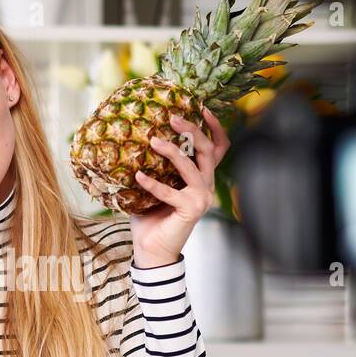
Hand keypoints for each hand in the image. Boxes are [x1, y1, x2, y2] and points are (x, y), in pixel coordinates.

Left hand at [129, 106, 229, 268]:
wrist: (152, 249)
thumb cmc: (151, 217)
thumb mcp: (154, 185)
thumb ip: (155, 164)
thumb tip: (137, 137)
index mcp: (201, 178)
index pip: (218, 148)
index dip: (214, 126)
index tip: (201, 107)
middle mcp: (206, 186)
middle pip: (208, 150)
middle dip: (192, 130)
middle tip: (172, 117)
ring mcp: (202, 198)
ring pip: (192, 166)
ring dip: (172, 151)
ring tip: (153, 141)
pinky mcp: (191, 210)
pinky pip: (171, 191)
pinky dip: (153, 183)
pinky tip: (138, 175)